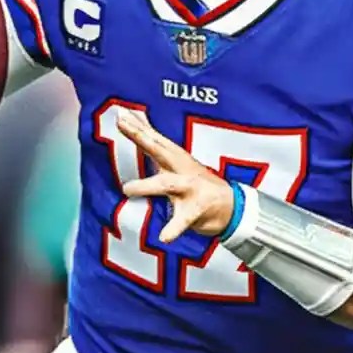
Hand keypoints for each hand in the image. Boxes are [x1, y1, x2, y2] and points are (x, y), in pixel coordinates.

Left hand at [117, 108, 234, 241]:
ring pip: (167, 184)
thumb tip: (136, 122)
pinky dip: (173, 229)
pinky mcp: (196, 211)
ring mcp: (190, 190)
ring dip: (148, 185)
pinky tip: (164, 236)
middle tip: (124, 125)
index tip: (121, 115)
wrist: (231, 207)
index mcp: (176, 159)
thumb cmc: (196, 183)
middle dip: (142, 137)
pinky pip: (183, 221)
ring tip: (127, 188)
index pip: (154, 139)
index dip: (138, 127)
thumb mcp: (177, 163)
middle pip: (160, 150)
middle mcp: (182, 169)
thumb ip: (156, 146)